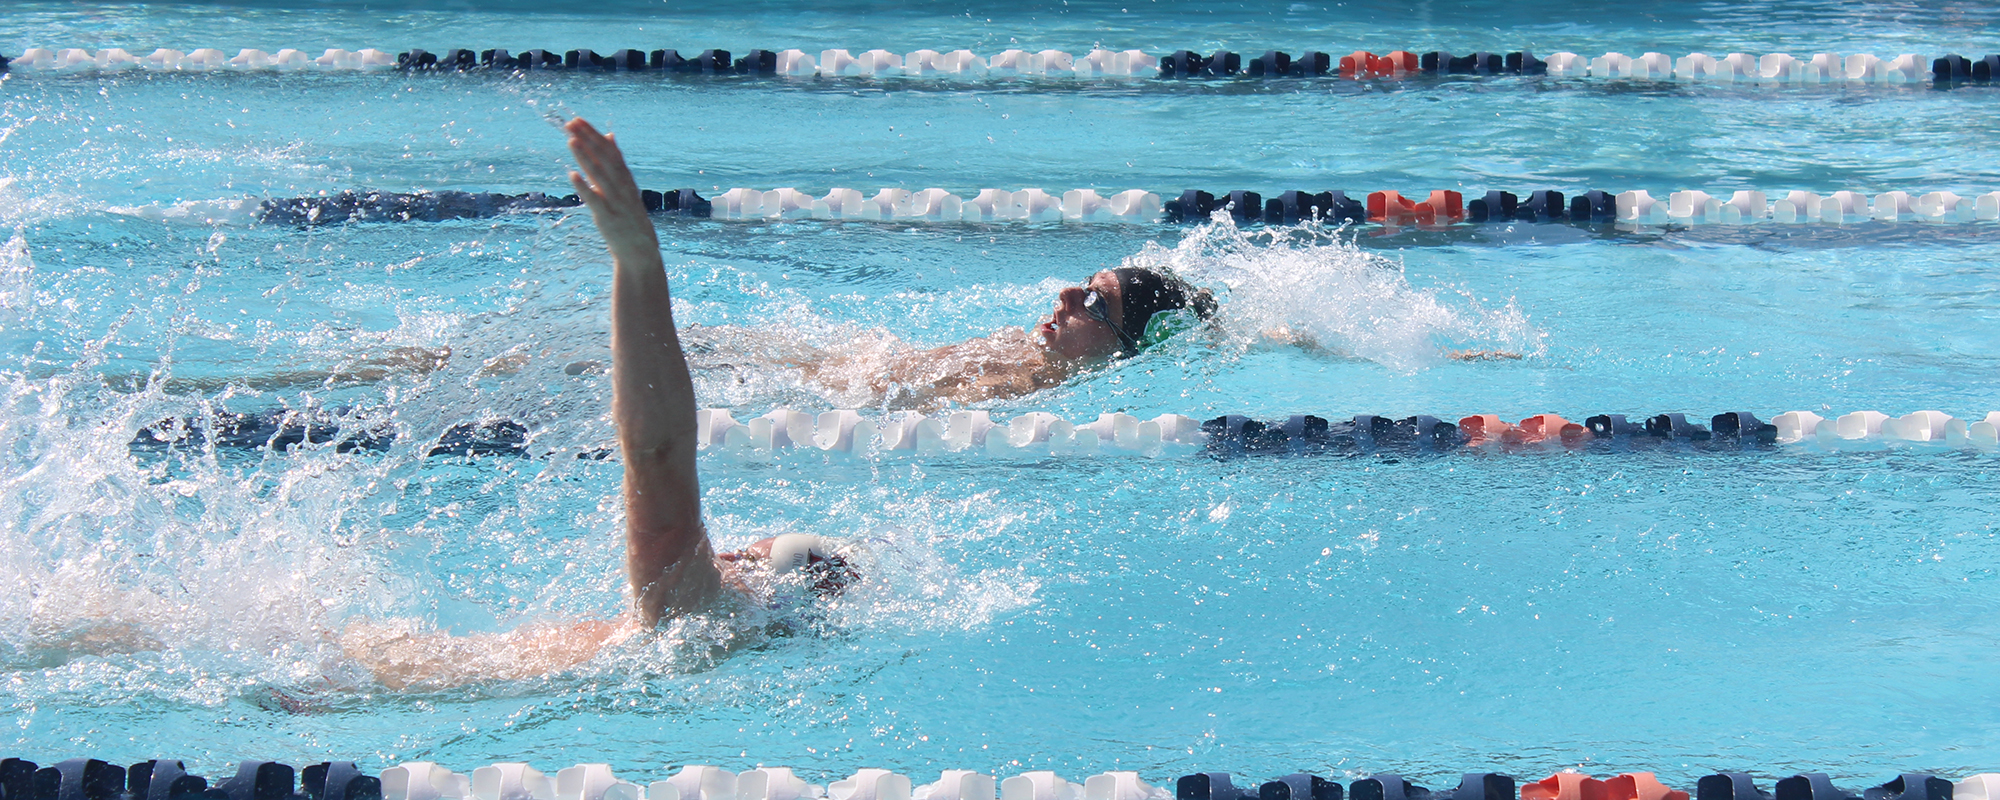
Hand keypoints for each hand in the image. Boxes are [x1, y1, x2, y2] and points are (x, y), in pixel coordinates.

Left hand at [565, 118, 660, 262]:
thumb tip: (609, 136)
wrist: (640, 251)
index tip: (578, 120)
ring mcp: (616, 203)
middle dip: (587, 140)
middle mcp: (622, 188)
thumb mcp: (625, 187)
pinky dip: (585, 187)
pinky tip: (572, 174)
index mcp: (625, 179)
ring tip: (571, 140)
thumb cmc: (629, 217)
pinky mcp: (608, 218)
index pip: (609, 151)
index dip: (593, 135)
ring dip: (585, 157)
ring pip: (600, 176)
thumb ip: (616, 162)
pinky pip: (595, 201)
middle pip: (604, 159)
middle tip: (571, 123)